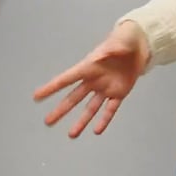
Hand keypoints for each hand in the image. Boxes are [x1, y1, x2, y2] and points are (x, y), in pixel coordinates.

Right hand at [34, 21, 150, 137]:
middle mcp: (93, 80)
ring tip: (71, 135)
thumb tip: (99, 56)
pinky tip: (97, 131)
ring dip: (81, 121)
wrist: (139, 45)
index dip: (51, 88)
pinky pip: (110, 109)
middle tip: (47, 122)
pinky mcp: (119, 93)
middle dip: (61, 110)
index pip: (66, 79)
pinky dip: (104, 120)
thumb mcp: (118, 41)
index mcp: (88, 67)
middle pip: (73, 98)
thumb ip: (109, 49)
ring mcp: (105, 88)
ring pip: (90, 108)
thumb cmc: (124, 39)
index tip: (37, 97)